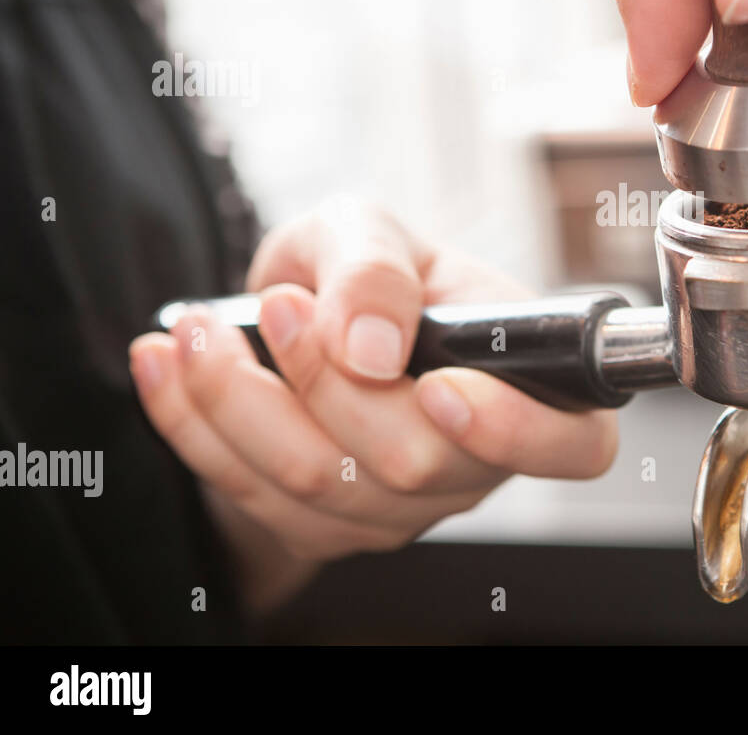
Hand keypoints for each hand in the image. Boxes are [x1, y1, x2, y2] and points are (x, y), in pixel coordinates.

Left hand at [129, 200, 617, 607]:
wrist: (302, 309)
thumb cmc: (363, 268)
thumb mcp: (370, 229)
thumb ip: (376, 268)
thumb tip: (370, 345)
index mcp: (530, 387)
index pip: (572, 446)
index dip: (516, 433)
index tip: (439, 386)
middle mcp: (476, 463)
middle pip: (414, 463)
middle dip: (326, 382)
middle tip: (277, 306)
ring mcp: (404, 508)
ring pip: (320, 485)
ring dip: (239, 402)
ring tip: (198, 329)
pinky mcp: (324, 526)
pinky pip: (250, 494)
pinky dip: (192, 423)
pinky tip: (166, 363)